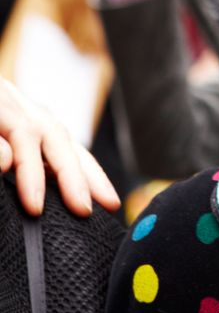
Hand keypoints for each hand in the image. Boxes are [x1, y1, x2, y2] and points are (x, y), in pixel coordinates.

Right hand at [0, 82, 120, 215]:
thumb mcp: (9, 140)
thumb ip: (29, 164)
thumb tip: (42, 203)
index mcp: (32, 122)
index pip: (69, 148)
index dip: (92, 175)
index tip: (113, 205)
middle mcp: (21, 110)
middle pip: (56, 137)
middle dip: (74, 174)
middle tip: (85, 210)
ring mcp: (1, 103)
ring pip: (25, 132)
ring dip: (32, 170)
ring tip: (36, 206)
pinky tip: (4, 164)